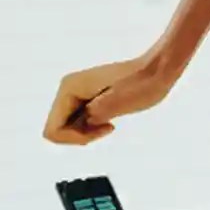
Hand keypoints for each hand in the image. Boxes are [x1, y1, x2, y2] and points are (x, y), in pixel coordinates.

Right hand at [43, 52, 181, 145]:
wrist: (157, 69)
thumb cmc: (143, 84)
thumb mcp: (119, 104)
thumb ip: (95, 115)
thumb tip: (85, 121)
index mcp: (69, 88)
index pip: (52, 130)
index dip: (74, 139)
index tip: (102, 128)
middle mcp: (68, 89)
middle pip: (58, 130)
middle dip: (81, 136)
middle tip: (108, 127)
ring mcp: (77, 94)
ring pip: (69, 127)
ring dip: (87, 132)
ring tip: (110, 124)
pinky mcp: (88, 98)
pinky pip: (80, 122)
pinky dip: (92, 127)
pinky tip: (110, 121)